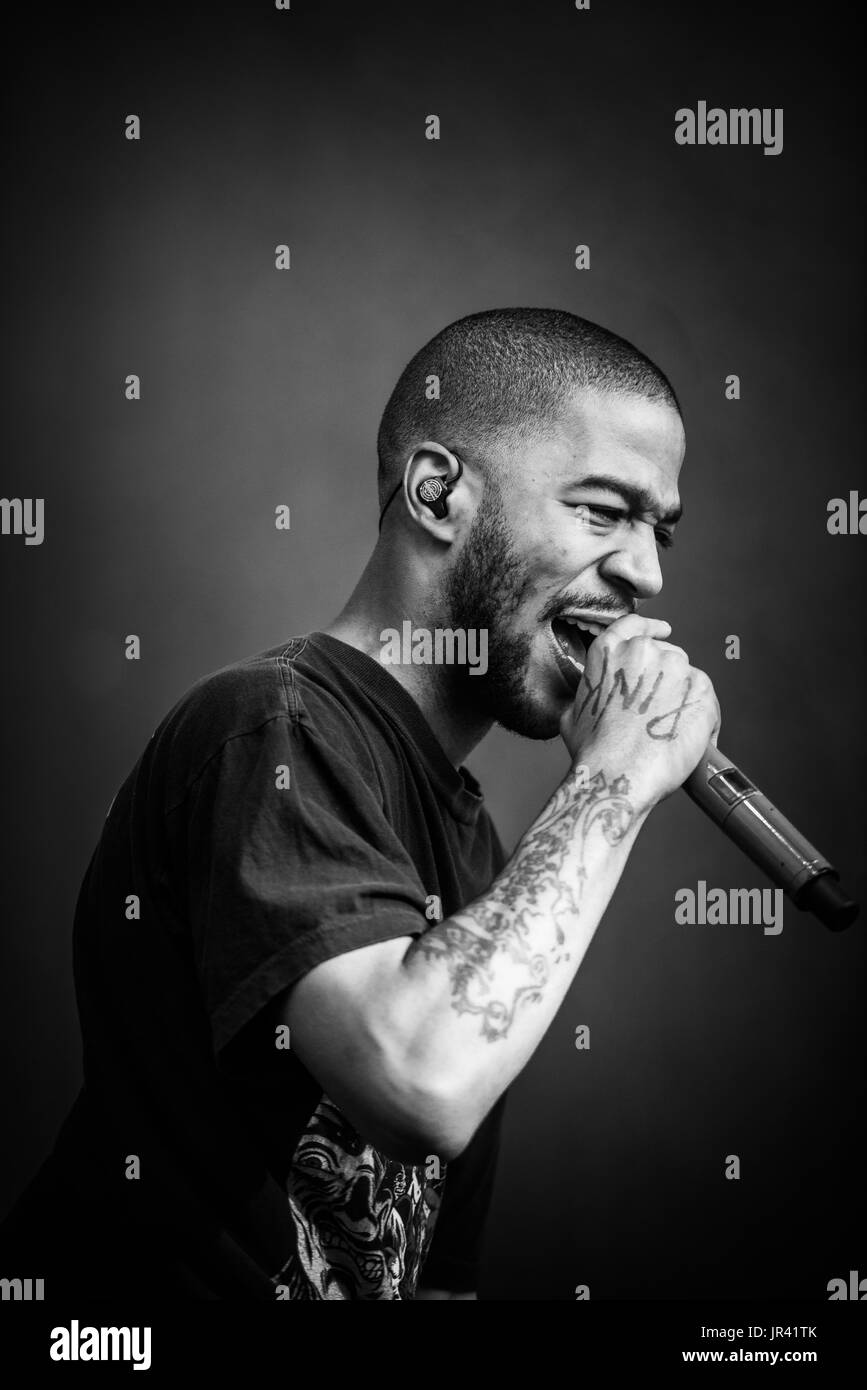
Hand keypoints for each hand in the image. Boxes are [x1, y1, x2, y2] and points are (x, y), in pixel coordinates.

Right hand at [559, 614, 720, 809]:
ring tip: (671, 732)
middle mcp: (644, 651)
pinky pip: (707, 699)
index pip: (633, 625)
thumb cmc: (595, 753)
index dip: (650, 628)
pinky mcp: (702, 690)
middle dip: (667, 680)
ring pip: (688, 677)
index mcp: (609, 652)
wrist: (620, 775)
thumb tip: (592, 699)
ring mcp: (676, 668)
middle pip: (666, 655)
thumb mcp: (573, 715)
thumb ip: (588, 695)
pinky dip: (703, 718)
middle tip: (660, 712)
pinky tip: (689, 739)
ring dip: (684, 699)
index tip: (662, 631)